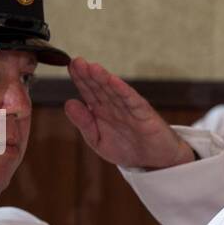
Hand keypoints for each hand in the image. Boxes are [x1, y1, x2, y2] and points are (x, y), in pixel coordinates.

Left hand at [65, 57, 193, 169]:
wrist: (154, 162)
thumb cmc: (126, 149)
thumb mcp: (97, 140)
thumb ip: (84, 123)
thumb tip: (69, 103)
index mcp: (101, 110)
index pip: (89, 90)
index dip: (79, 79)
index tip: (70, 66)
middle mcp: (115, 106)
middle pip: (100, 87)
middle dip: (89, 74)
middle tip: (77, 61)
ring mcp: (130, 109)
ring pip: (115, 91)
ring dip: (104, 79)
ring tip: (93, 68)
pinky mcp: (144, 115)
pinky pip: (133, 101)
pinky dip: (124, 92)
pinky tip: (115, 82)